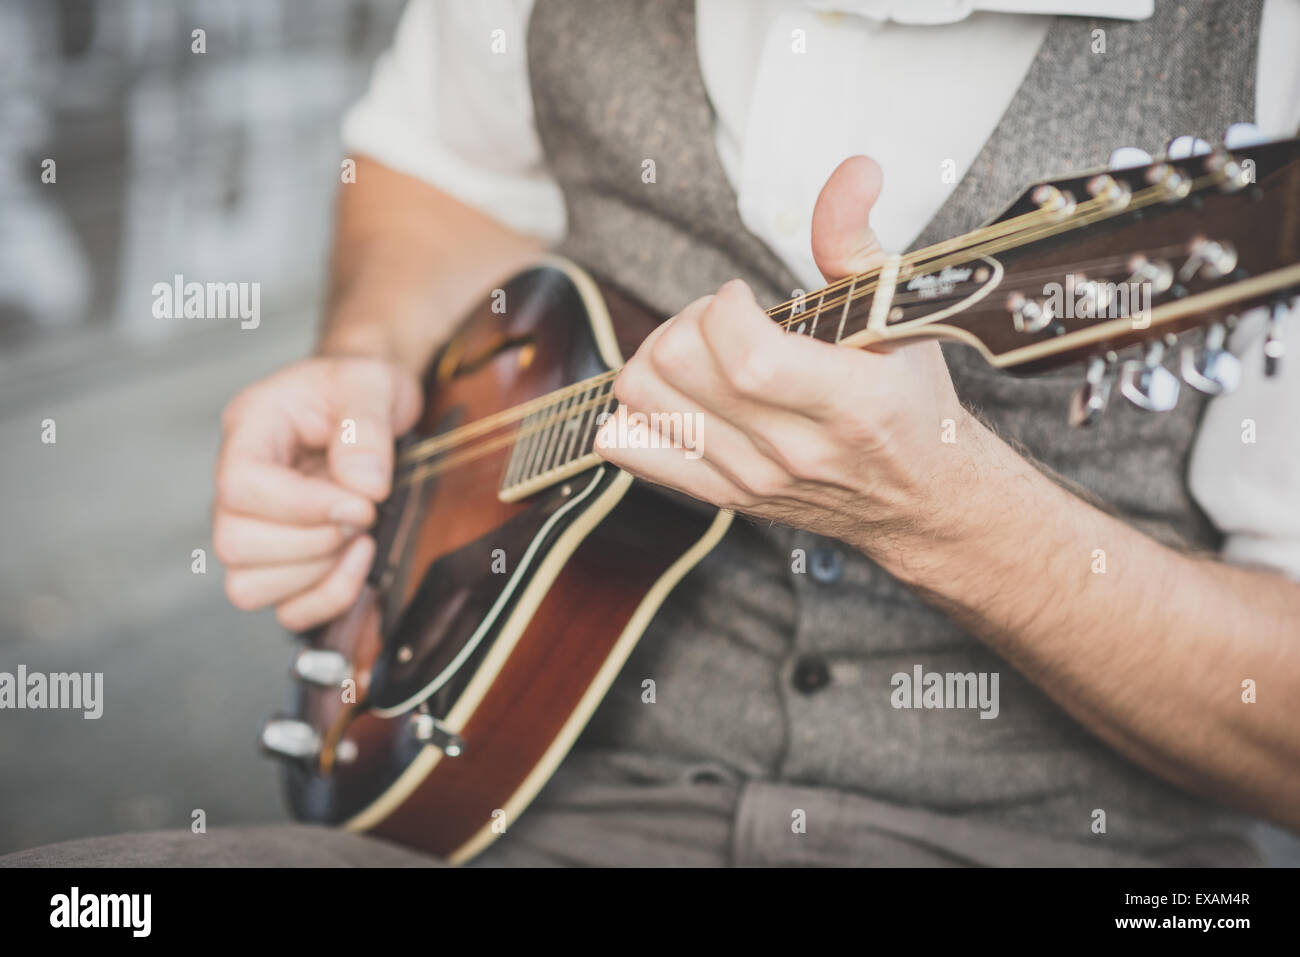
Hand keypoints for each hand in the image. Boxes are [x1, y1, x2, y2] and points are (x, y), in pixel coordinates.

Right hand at [214, 356, 421, 629]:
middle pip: (235, 544)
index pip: (239, 486)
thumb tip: (363, 487)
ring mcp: (256, 529)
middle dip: (313, 541)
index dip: (299, 507)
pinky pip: (285, 610)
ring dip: (317, 573)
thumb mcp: (371, 383)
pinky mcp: (284, 562)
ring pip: (248, 586)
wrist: (368, 402)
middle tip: (364, 513)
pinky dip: (326, 598)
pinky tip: (360, 560)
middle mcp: (239, 485)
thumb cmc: (360, 388)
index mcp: (249, 432)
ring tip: (360, 534)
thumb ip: (367, 427)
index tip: (361, 503)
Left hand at [594, 156, 986, 554]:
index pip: (741, 353)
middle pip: (675, 367)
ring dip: (658, 358)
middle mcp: (793, 450)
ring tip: (701, 354)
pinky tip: (679, 395)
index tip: (745, 299)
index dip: (724, 306)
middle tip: (722, 321)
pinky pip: (628, 448)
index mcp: (848, 404)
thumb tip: (854, 170)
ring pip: (640, 400)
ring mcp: (751, 479)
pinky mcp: (721, 496)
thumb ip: (857, 242)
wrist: (919, 501)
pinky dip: (635, 411)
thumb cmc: (909, 404)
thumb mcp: (899, 316)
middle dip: (688, 321)